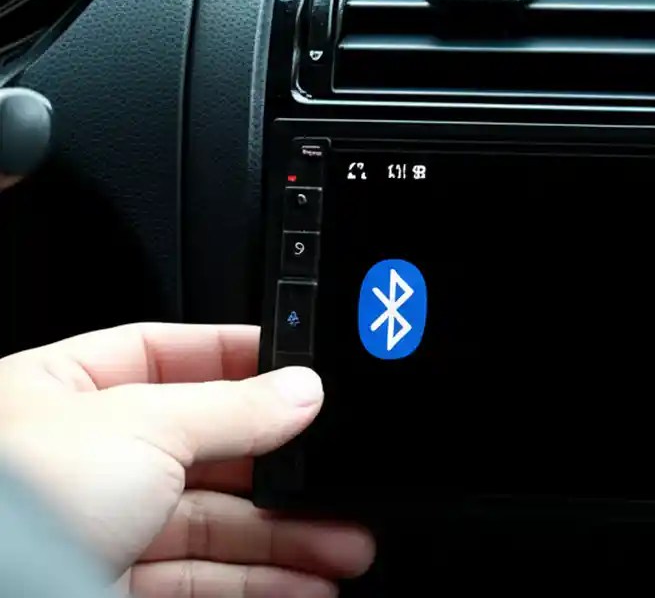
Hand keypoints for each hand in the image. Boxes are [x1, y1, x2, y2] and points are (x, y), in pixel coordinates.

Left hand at [0, 324, 374, 596]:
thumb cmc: (8, 505)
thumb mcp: (139, 427)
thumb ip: (232, 408)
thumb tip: (301, 389)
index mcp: (65, 390)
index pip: (169, 355)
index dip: (240, 361)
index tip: (307, 373)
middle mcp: (81, 458)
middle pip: (206, 449)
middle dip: (281, 469)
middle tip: (341, 476)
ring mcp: (97, 528)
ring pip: (211, 524)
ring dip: (286, 535)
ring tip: (345, 545)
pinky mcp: (110, 588)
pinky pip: (199, 579)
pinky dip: (259, 583)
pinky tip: (304, 582)